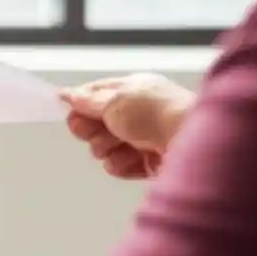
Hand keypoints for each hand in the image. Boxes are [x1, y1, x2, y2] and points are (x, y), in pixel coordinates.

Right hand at [61, 72, 194, 178]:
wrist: (191, 141)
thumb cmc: (153, 112)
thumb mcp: (114, 99)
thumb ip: (87, 100)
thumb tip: (65, 93)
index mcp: (132, 89)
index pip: (95, 94)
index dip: (80, 104)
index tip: (71, 113)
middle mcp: (137, 113)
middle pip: (96, 123)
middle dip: (91, 129)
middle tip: (98, 131)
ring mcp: (143, 139)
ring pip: (105, 147)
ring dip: (107, 147)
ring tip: (121, 145)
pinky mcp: (149, 163)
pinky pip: (120, 165)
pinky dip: (122, 164)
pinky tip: (132, 160)